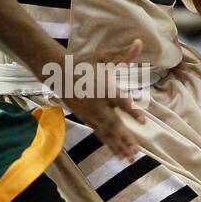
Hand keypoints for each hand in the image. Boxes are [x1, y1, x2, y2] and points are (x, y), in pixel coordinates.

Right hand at [63, 38, 147, 162]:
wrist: (57, 72)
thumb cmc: (83, 63)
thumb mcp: (103, 56)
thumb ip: (123, 55)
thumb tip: (140, 43)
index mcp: (104, 89)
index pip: (120, 102)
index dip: (132, 111)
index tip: (143, 120)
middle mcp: (98, 105)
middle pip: (114, 124)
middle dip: (125, 139)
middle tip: (136, 152)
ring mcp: (91, 114)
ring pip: (107, 133)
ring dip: (118, 146)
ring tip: (129, 158)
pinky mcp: (86, 119)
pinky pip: (100, 134)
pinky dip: (109, 144)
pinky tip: (117, 154)